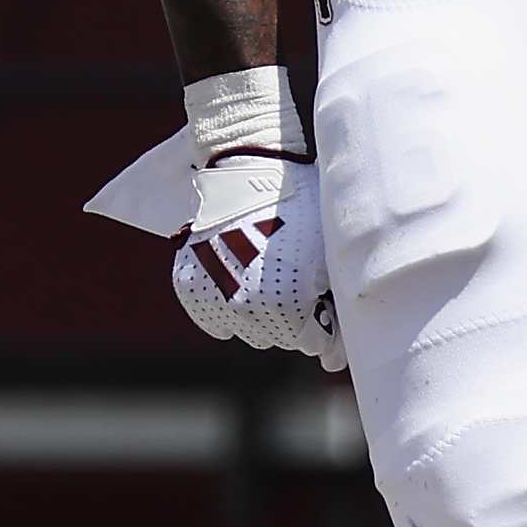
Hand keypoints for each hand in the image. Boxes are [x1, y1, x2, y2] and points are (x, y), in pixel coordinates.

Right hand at [167, 64, 343, 370]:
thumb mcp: (328, 250)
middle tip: (293, 276)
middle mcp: (247, 307)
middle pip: (278, 338)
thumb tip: (337, 359)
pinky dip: (225, 306)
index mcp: (288, 302)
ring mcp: (215, 295)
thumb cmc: (300, 204)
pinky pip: (213, 320)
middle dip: (291, 315)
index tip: (322, 295)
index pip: (313, 341)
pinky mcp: (189, 285)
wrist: (248, 166)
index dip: (323, 318)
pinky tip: (240, 278)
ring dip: (259, 312)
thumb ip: (337, 305)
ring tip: (266, 272)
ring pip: (245, 331)